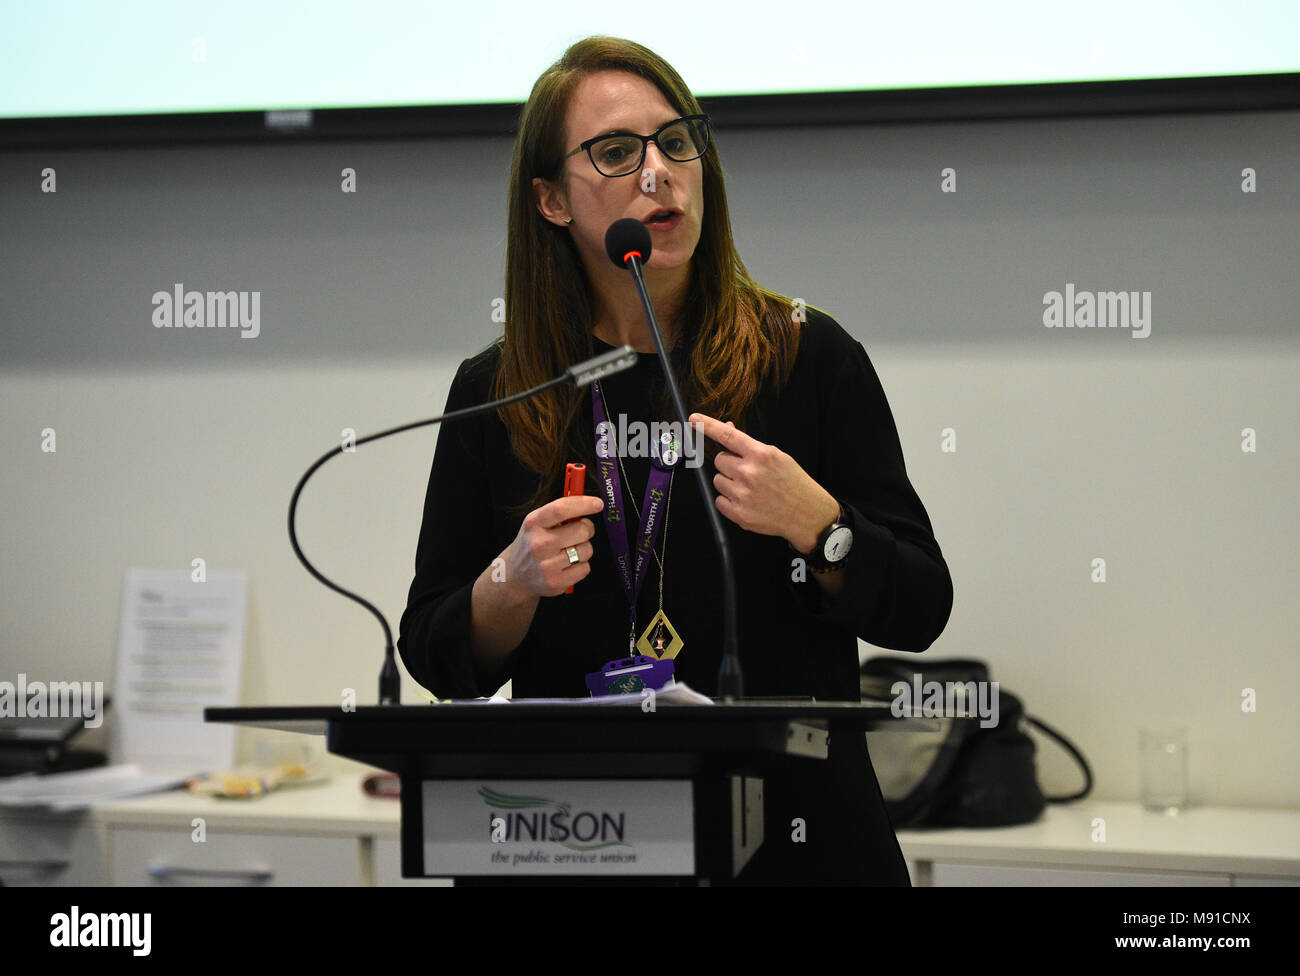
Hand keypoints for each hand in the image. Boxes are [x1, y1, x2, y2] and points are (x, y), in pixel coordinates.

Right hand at [504, 494, 603, 597]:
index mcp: (533, 524)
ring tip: (569, 550)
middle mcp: (539, 544)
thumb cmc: (531, 544)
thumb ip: (559, 513)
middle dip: (587, 529)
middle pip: (582, 530)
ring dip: (583, 548)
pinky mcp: (556, 582)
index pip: (561, 509)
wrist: (515, 576)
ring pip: (586, 550)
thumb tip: (587, 504)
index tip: (597, 503)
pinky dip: (581, 565)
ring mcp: (547, 565)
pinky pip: (585, 568)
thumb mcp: (536, 523)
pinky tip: (568, 565)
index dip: (583, 504)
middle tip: (579, 532)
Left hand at [688, 413, 838, 552]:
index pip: (727, 436)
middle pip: (719, 460)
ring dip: (729, 482)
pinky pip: (719, 500)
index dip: (707, 426)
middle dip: (729, 464)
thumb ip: (750, 445)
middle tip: (747, 472)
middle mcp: (749, 473)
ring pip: (717, 480)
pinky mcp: (739, 514)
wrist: (807, 514)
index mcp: (761, 455)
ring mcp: (743, 494)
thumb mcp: (777, 456)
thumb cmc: (793, 483)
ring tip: (750, 489)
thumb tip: (727, 428)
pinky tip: (746, 501)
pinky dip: (728, 500)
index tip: (694, 419)